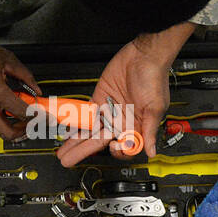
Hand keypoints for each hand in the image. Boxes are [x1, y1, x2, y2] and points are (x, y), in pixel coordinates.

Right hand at [0, 34, 39, 140]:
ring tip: (11, 102)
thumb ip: (25, 76)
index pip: (23, 113)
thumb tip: (35, 89)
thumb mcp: (7, 59)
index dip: (37, 116)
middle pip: (7, 133)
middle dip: (22, 132)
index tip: (42, 117)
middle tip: (29, 124)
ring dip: (6, 117)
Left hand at [56, 22, 195, 166]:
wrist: (143, 56)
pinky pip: (86, 114)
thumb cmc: (154, 78)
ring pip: (89, 131)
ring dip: (75, 142)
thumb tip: (151, 151)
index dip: (116, 151)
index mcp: (136, 126)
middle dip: (83, 152)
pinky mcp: (99, 99)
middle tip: (67, 160)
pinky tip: (66, 130)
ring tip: (62, 152)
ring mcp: (108, 111)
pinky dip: (76, 122)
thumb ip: (150, 131)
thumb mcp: (155, 108)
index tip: (112, 148)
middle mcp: (120, 121)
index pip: (122, 147)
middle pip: (99, 142)